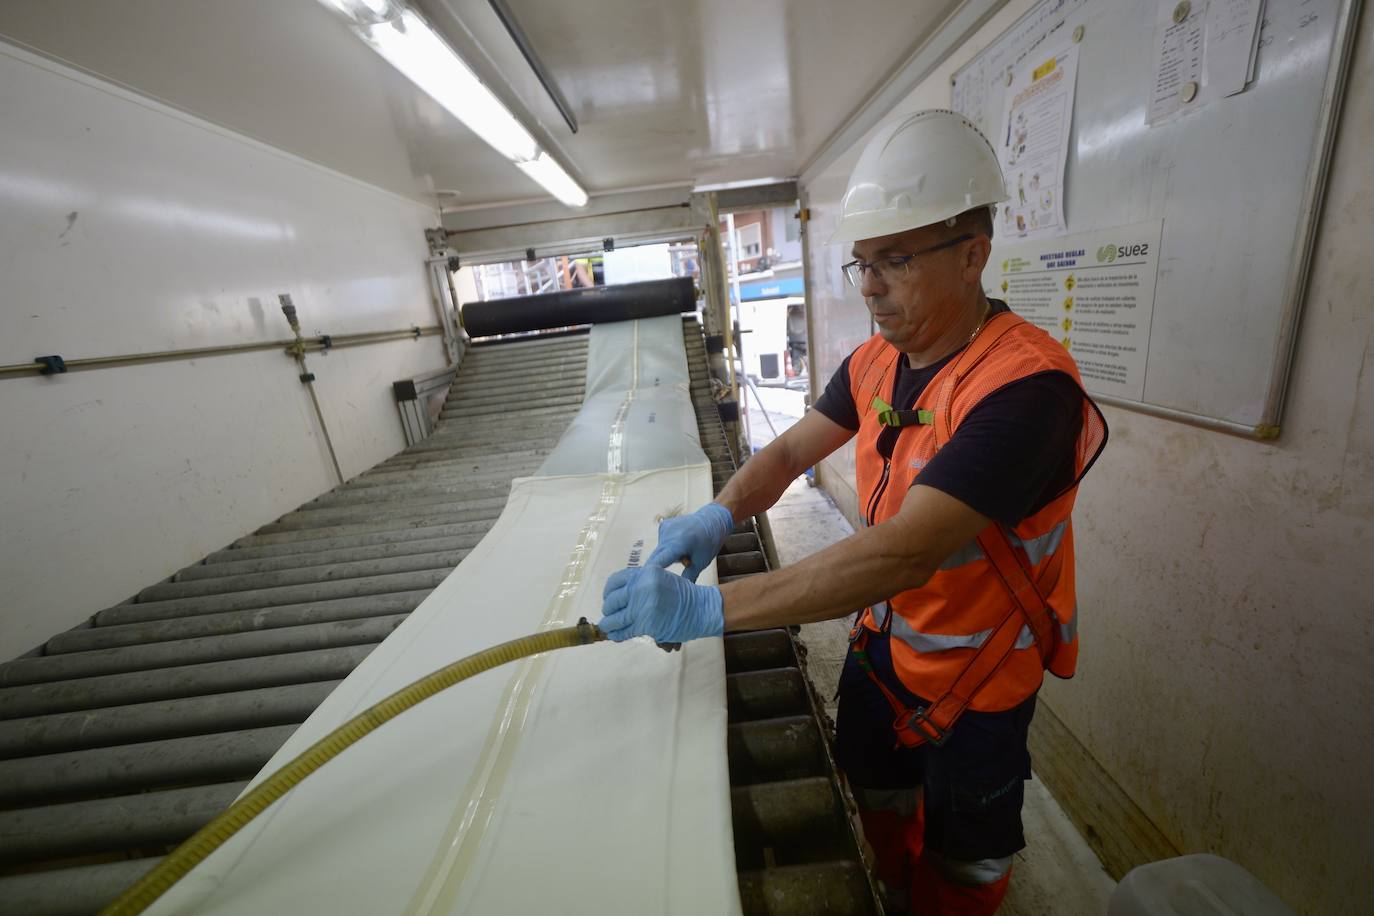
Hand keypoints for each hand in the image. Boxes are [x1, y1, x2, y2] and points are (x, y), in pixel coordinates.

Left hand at [599, 566, 723, 642]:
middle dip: (608, 609)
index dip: (608, 591)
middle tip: (609, 614)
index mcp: (644, 573)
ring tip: (606, 626)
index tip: (608, 598)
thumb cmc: (683, 594)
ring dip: (608, 624)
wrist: (700, 608)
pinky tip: (614, 636)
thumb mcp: (661, 578)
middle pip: (612, 601)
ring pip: (614, 618)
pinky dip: (616, 635)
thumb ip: (642, 582)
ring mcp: (641, 607)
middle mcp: (640, 587)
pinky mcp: (645, 624)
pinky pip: (624, 631)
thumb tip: (623, 593)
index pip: (615, 581)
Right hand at [645, 503, 734, 581]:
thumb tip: (679, 593)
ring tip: (683, 554)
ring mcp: (664, 528)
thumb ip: (688, 576)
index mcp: (678, 543)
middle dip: (659, 567)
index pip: (659, 561)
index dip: (650, 572)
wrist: (712, 520)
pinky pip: (661, 542)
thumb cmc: (709, 542)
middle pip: (656, 556)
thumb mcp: (701, 562)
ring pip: (659, 550)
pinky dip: (667, 547)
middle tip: (663, 578)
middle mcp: (668, 534)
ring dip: (665, 556)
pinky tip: (679, 544)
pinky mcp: (664, 525)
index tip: (644, 584)